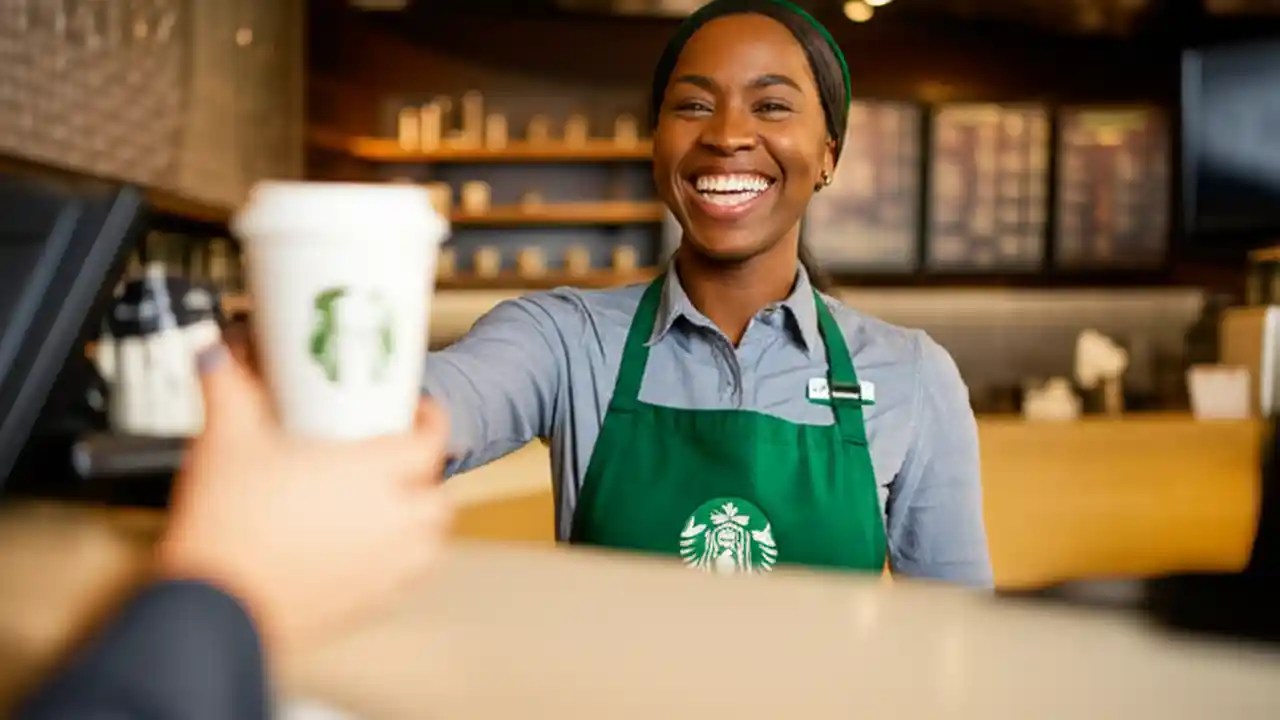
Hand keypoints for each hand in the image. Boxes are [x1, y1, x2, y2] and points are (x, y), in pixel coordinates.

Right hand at [156, 345, 452, 654]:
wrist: (212, 607)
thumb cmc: (228, 522)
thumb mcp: (226, 442)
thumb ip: (227, 390)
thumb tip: (216, 352)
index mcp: (372, 474)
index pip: (429, 444)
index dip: (433, 423)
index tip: (421, 413)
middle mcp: (391, 521)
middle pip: (438, 499)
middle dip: (428, 479)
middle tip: (402, 464)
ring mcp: (383, 569)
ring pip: (428, 544)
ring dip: (420, 524)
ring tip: (391, 509)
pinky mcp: (365, 606)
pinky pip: (401, 582)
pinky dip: (395, 564)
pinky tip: (364, 554)